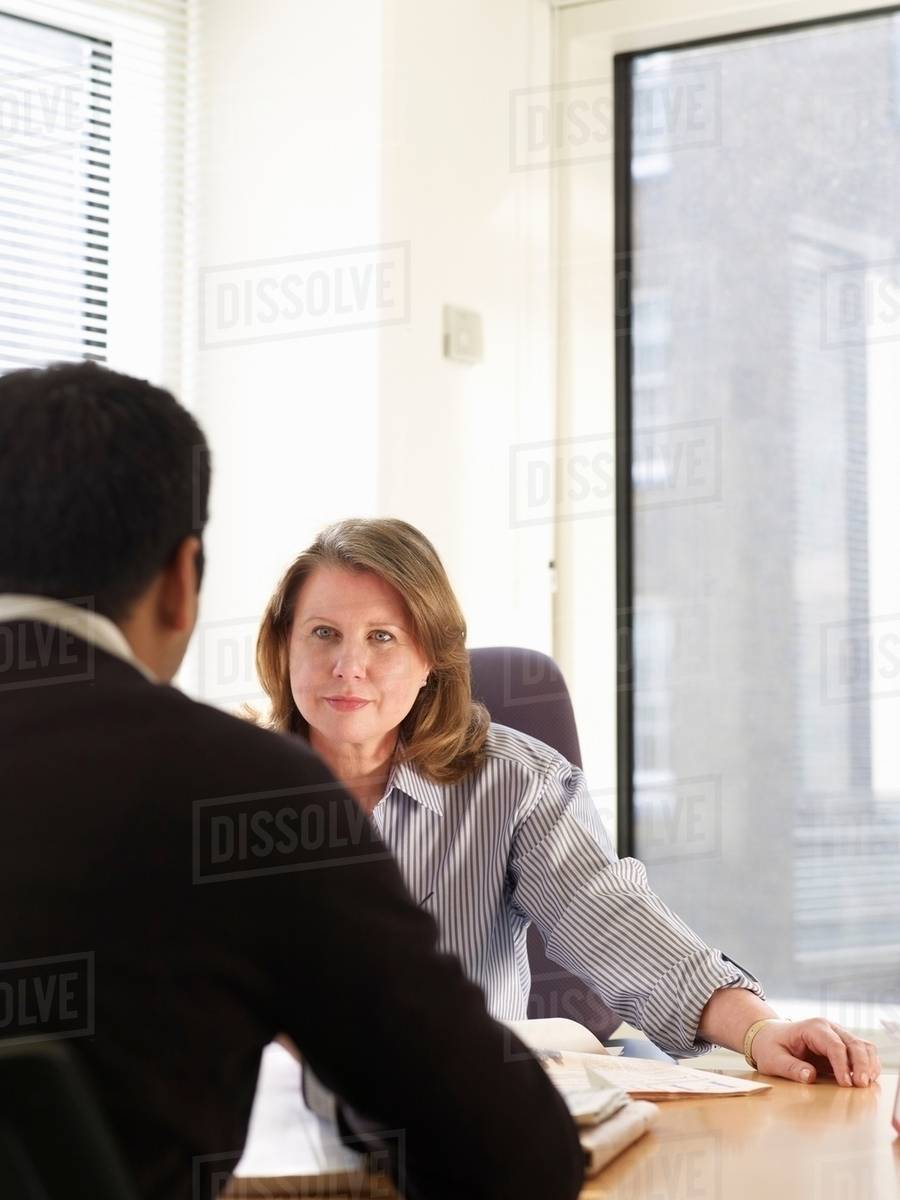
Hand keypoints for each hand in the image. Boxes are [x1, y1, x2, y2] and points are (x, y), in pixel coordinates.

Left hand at [750, 1018, 880, 1086]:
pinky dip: (869, 1065)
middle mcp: (829, 1028)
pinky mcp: (843, 1046)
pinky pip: (863, 1053)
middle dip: (861, 1065)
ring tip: (867, 1084)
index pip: (834, 1045)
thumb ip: (790, 1068)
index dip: (842, 1065)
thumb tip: (810, 1076)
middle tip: (861, 1086)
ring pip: (863, 1046)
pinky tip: (867, 1079)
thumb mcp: (773, 1060)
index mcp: (812, 1028)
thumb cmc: (770, 1047)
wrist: (768, 1037)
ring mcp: (838, 1036)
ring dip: (869, 1064)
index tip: (846, 1084)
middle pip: (854, 1044)